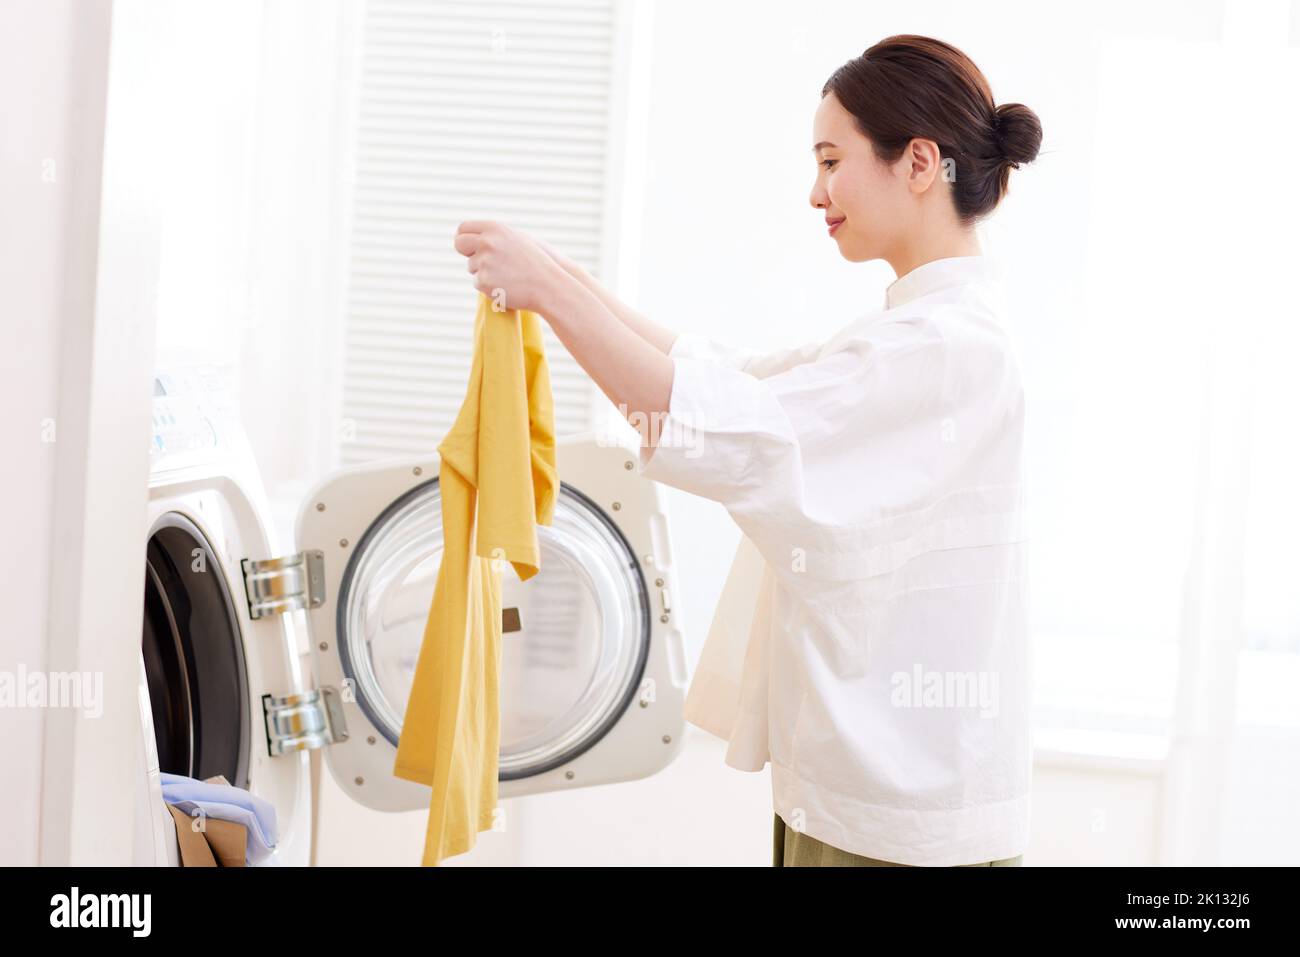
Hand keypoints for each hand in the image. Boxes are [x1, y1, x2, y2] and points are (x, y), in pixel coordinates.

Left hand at [453, 220, 569, 314]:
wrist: (548, 285)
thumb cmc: (537, 263)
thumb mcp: (517, 240)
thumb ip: (495, 236)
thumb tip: (473, 237)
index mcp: (495, 229)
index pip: (464, 228)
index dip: (464, 237)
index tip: (467, 245)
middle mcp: (486, 242)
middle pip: (459, 244)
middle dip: (466, 252)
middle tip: (478, 260)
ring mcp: (484, 262)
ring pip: (471, 267)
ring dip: (483, 272)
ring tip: (507, 276)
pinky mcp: (483, 281)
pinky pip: (478, 283)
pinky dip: (489, 286)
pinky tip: (506, 286)